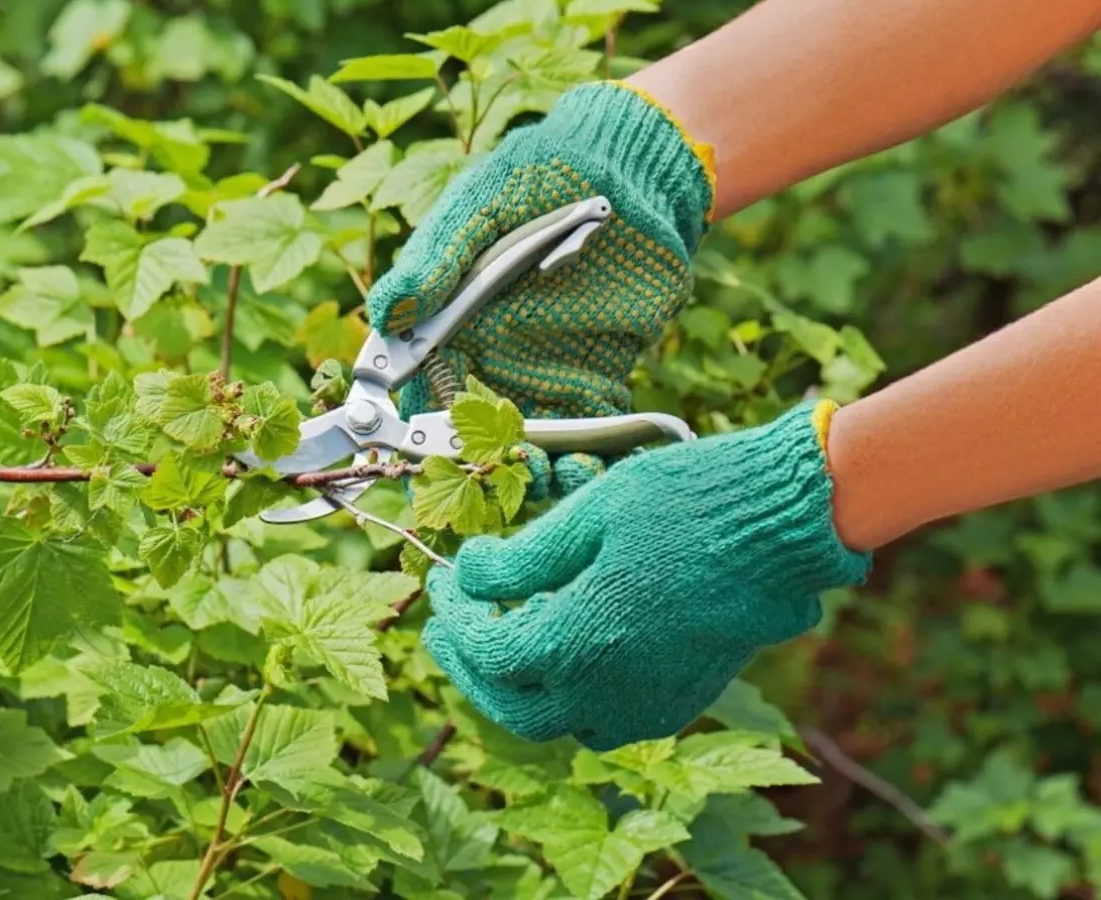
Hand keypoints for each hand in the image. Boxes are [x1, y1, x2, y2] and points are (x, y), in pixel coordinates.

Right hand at [366, 80, 714, 494]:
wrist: (632, 166)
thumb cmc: (543, 172)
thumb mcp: (481, 206)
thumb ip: (437, 261)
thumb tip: (386, 313)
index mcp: (450, 327)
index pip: (423, 395)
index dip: (423, 433)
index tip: (437, 458)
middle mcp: (492, 359)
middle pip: (477, 436)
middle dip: (489, 468)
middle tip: (512, 474)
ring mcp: (545, 371)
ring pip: (533, 444)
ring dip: (542, 472)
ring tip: (564, 475)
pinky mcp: (598, 375)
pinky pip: (591, 430)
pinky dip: (597, 458)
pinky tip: (605, 467)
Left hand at [421, 399, 870, 750]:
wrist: (785, 522)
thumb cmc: (688, 503)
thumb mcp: (588, 515)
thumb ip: (519, 559)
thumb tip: (468, 574)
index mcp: (580, 642)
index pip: (488, 651)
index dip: (455, 618)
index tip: (442, 581)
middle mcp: (611, 690)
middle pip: (513, 706)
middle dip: (471, 667)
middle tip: (449, 624)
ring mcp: (651, 703)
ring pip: (561, 723)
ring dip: (519, 689)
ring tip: (501, 639)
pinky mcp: (683, 698)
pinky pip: (609, 719)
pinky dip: (571, 696)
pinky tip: (566, 652)